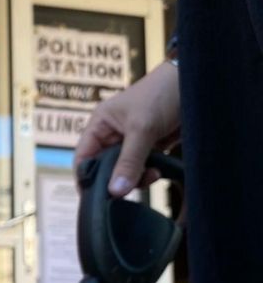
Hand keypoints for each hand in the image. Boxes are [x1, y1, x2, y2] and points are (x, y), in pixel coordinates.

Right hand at [74, 62, 180, 196]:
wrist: (198, 83)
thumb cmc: (162, 95)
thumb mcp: (142, 129)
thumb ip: (129, 162)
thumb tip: (115, 192)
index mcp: (100, 125)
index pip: (83, 157)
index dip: (85, 177)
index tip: (95, 198)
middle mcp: (112, 134)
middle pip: (103, 168)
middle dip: (115, 180)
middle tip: (128, 192)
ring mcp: (132, 142)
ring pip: (124, 171)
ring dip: (136, 179)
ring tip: (151, 175)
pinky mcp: (151, 147)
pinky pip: (142, 168)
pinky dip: (148, 174)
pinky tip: (158, 171)